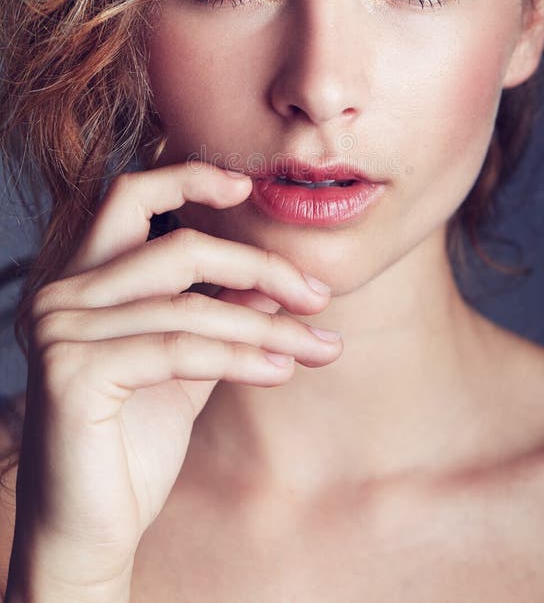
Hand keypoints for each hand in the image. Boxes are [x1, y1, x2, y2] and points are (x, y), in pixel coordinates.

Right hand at [10, 161, 341, 593]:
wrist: (91, 530)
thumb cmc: (132, 445)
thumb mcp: (186, 363)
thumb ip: (218, 312)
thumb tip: (271, 276)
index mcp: (80, 281)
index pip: (128, 197)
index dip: (187, 177)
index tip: (247, 186)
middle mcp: (60, 296)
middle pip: (177, 247)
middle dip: (257, 265)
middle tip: (315, 294)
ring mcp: (60, 331)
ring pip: (190, 305)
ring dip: (267, 324)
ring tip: (319, 345)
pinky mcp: (72, 373)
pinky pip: (180, 350)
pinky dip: (242, 357)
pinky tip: (282, 368)